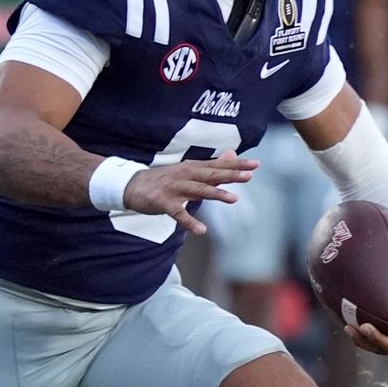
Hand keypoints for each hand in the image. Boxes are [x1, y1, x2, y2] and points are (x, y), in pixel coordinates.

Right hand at [122, 155, 258, 235]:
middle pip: (211, 175)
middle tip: (248, 176)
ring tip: (233, 199)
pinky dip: (189, 222)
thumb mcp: (188, 170)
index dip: (236, 165)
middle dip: (230, 175)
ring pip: (198, 190)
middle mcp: (185, 175)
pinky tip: (201, 230)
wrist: (132, 186)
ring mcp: (174, 188)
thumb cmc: (164, 180)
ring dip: (215, 194)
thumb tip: (232, 156)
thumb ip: (211, 167)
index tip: (255, 164)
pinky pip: (178, 213)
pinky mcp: (163, 202)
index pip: (218, 165)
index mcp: (193, 167)